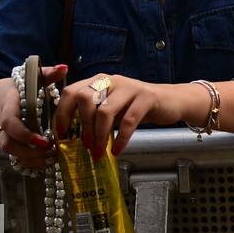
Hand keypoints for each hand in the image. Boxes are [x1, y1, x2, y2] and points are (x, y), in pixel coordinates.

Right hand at [0, 65, 67, 169]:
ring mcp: (4, 136)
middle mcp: (2, 124)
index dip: (24, 134)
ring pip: (11, 154)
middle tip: (50, 151)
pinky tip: (47, 163)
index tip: (43, 140)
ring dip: (31, 160)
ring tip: (52, 159)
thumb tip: (64, 67)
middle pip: (8, 144)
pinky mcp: (9, 145)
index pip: (10, 123)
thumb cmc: (17, 89)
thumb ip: (47, 74)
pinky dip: (30, 164)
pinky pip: (16, 158)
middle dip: (28, 152)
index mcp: (8, 107)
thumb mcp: (30, 78)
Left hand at [54, 74, 186, 158]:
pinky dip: (121, 139)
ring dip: (100, 135)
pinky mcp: (146, 97)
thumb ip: (93, 115)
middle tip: (85, 146)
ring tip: (99, 152)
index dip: (62, 113)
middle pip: (85, 99)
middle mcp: (111, 80)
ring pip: (105, 111)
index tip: (62, 135)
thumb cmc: (136, 107)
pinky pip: (128, 121)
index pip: (71, 92)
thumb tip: (71, 137)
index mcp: (98, 81)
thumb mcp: (111, 108)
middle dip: (83, 126)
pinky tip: (117, 150)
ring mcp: (129, 87)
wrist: (171, 101)